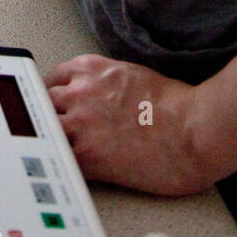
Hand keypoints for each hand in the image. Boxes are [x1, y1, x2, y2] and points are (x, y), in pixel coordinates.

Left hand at [45, 55, 207, 195]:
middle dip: (52, 117)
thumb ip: (100, 82)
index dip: (54, 97)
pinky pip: (62, 159)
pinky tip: (77, 167)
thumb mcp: (128, 74)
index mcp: (89, 69)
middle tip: (64, 131)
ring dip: (58, 141)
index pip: (51, 80)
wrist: (193, 129)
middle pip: (44, 105)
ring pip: (48, 132)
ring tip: (70, 150)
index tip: (57, 108)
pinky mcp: (88, 155)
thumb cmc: (173, 104)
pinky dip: (67, 164)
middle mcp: (79, 92)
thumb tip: (92, 95)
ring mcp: (80, 124)